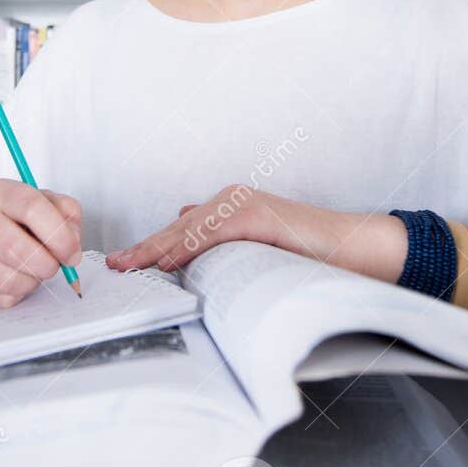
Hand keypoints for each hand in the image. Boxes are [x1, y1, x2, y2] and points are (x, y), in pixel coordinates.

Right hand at [0, 179, 81, 307]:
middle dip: (44, 266)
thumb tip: (72, 246)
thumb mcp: (42, 202)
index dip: (59, 236)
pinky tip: (13, 282)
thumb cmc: (11, 217)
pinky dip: (12, 296)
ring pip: (3, 279)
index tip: (71, 254)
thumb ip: (65, 214)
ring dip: (29, 283)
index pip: (32, 208)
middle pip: (14, 248)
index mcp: (2, 192)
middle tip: (52, 268)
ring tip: (32, 274)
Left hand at [106, 185, 407, 279]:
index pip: (179, 230)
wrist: (353, 248)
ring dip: (158, 248)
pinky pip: (215, 233)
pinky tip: (169, 261)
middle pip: (177, 228)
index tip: (123, 263)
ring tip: (131, 266)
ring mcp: (244, 204)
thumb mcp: (257, 250)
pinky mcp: (258, 216)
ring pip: (190, 229)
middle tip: (114, 266)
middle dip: (144, 248)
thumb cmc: (309, 255)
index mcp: (228, 207)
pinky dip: (190, 247)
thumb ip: (225, 239)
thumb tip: (187, 225)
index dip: (150, 246)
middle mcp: (231, 199)